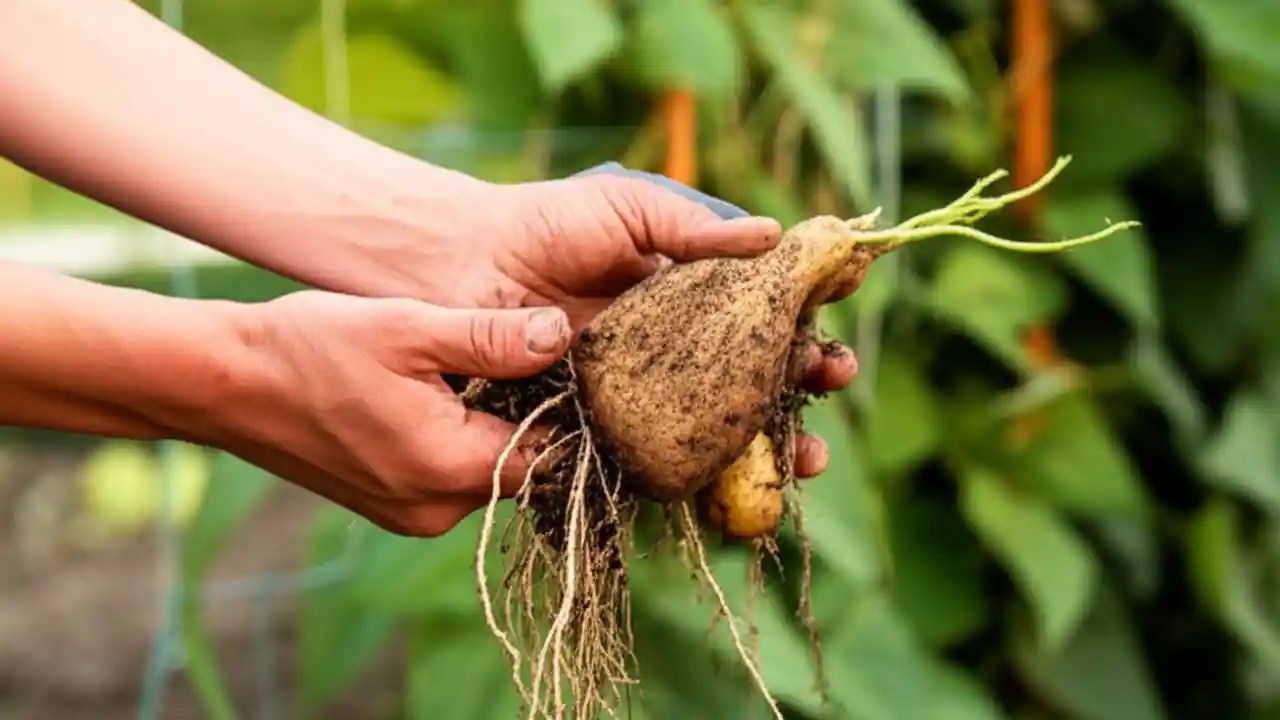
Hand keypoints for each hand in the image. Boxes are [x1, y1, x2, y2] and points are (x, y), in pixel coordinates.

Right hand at [213, 291, 573, 536]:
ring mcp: (411, 515)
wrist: (224, 384)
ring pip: (489, 474)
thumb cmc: (311, 347)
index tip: (574, 365)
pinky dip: (460, 443)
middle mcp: (436, 510)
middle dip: (534, 417)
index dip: (572, 410)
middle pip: (525, 468)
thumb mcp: (407, 327)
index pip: (553, 454)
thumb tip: (562, 335)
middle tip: (527, 356)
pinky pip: (453, 480)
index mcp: (449, 468)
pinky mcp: (390, 508)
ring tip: (479, 370)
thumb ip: (491, 337)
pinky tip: (442, 396)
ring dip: (495, 429)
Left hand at [426, 174, 859, 476]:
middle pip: (758, 369)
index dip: (807, 308)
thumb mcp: (625, 206)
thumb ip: (692, 223)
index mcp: (689, 287)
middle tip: (833, 380)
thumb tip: (774, 234)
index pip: (766, 302)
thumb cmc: (542, 223)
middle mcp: (678, 342)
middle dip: (804, 380)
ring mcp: (648, 389)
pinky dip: (704, 478)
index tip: (844, 306)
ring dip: (772, 444)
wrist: (459, 267)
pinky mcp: (611, 427)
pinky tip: (737, 492)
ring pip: (724, 423)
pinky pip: (665, 458)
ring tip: (806, 459)